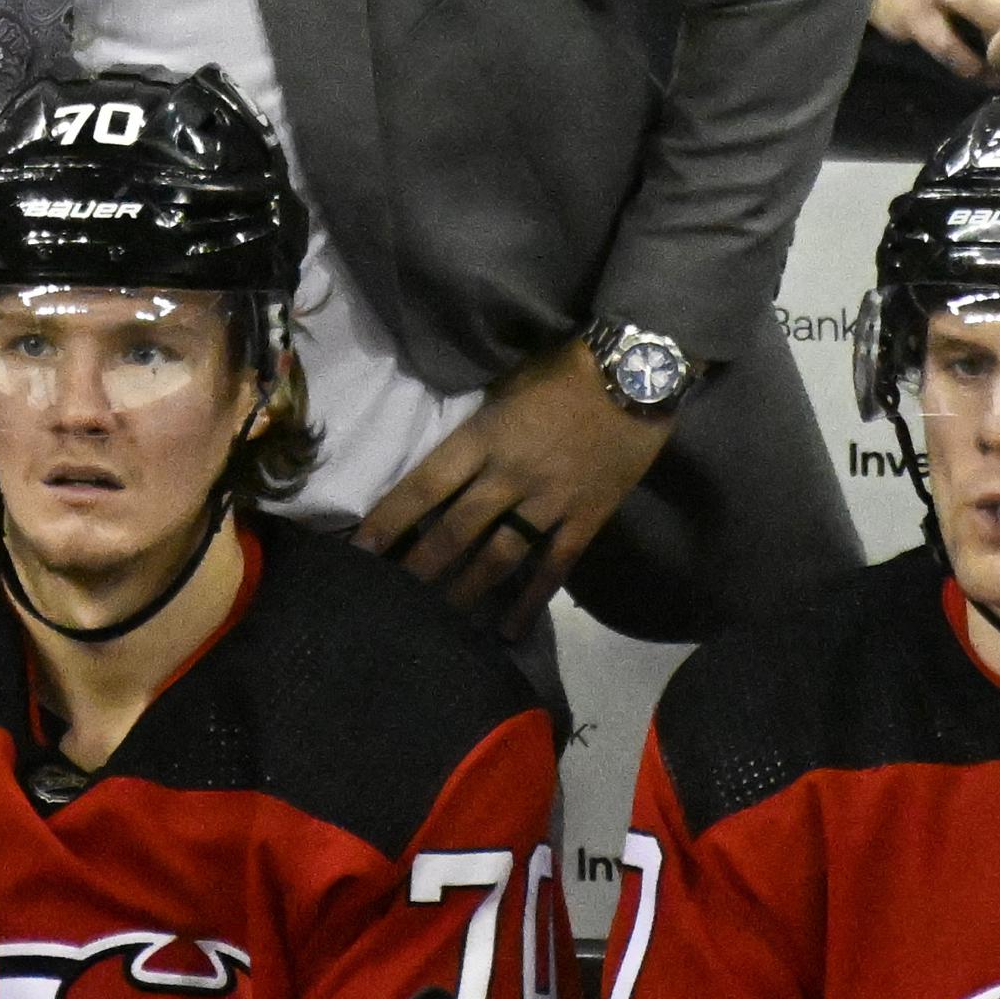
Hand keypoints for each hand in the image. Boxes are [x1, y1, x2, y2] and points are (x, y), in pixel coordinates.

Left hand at [352, 335, 674, 638]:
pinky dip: (530, 600)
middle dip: (419, 567)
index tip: (361, 549)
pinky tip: (509, 629)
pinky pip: (554, 565)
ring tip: (436, 620)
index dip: (390, 519)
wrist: (638, 371)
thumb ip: (475, 426)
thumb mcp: (505, 384)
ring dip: (464, 589)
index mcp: (485, 437)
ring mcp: (550, 501)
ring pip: (499, 555)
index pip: (425, 484)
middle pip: (455, 529)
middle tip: (388, 599)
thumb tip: (441, 457)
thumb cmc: (564, 369)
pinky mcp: (586, 517)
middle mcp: (511, 475)